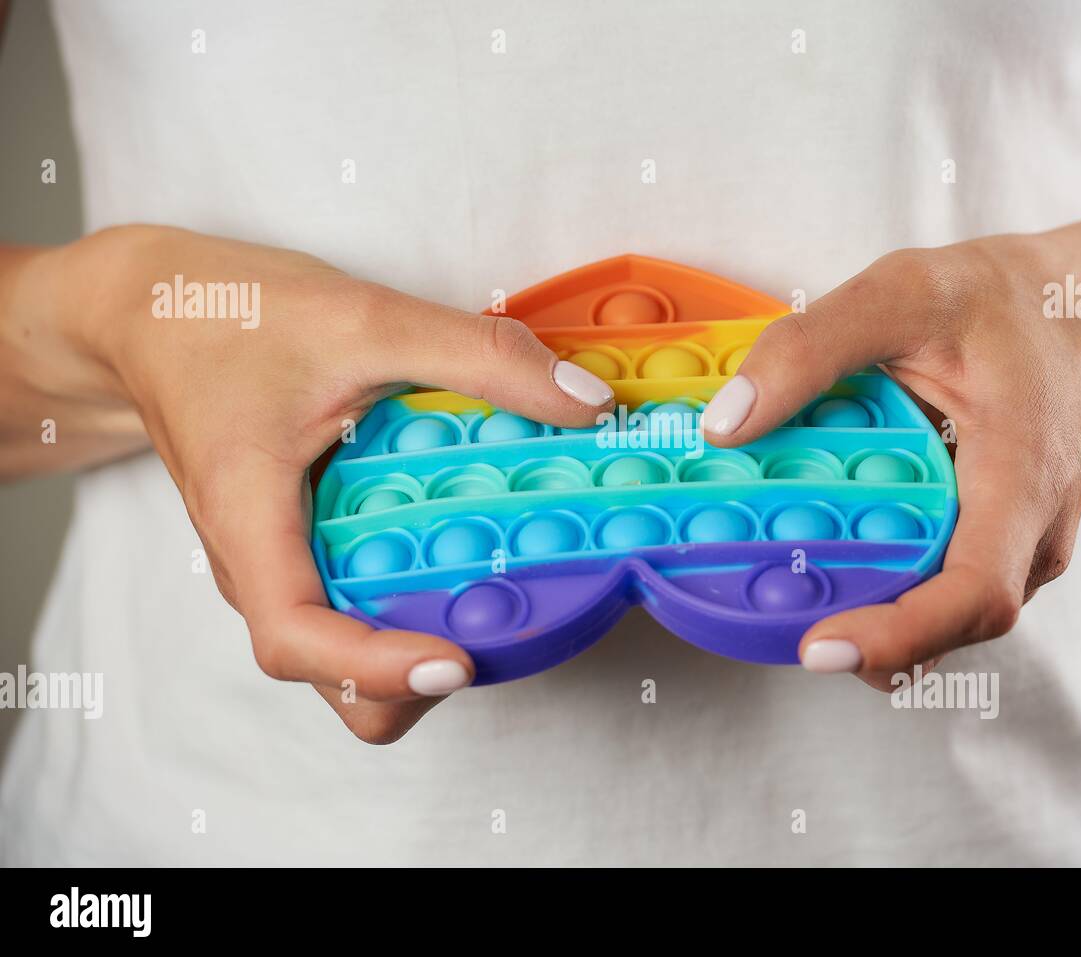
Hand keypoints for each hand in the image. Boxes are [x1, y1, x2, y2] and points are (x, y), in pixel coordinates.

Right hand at [33, 225, 614, 740]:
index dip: (377, 667)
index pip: (296, 640)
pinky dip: (409, 599)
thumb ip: (480, 356)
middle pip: (333, 679)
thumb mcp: (366, 318)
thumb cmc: (229, 316)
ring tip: (498, 588)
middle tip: (501, 621)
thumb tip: (586, 404)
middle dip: (416, 678)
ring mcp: (277, 565)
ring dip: (420, 640)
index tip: (456, 660)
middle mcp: (259, 566)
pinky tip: (465, 544)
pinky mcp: (297, 549)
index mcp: (249, 523)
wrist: (150, 311)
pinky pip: (354, 603)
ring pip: (347, 653)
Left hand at [700, 220, 1080, 689]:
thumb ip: (810, 350)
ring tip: (775, 578)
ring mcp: (1015, 552)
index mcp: (1022, 482)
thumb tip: (725, 425)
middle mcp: (1029, 539)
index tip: (819, 648)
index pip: (974, 596)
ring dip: (857, 607)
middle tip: (759, 606)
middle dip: (850, 631)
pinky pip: (931, 582)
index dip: (897, 635)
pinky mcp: (992, 546)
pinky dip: (874, 577)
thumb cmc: (1011, 301)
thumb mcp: (905, 293)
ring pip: (933, 615)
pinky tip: (817, 544)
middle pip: (941, 627)